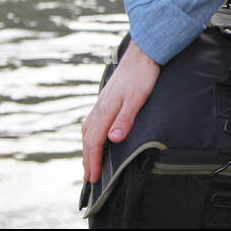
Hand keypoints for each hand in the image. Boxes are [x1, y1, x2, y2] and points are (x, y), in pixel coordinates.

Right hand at [82, 39, 160, 182]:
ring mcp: (102, 101)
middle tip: (88, 177)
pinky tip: (95, 136)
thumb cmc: (142, 75)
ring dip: (87, 147)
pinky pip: (93, 120)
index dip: (94, 161)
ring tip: (88, 162)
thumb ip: (125, 119)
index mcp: (105, 109)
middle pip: (88, 138)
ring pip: (88, 129)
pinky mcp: (107, 98)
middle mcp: (100, 106)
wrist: (143, 53)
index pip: (95, 141)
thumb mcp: (137, 98)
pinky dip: (91, 134)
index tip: (94, 178)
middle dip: (88, 159)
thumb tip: (113, 139)